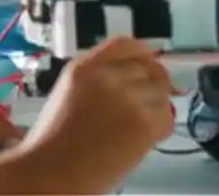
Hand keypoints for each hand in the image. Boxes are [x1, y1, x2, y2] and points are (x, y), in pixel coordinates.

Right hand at [17, 37, 173, 190]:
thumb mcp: (68, 93)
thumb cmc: (52, 141)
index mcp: (84, 66)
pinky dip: (160, 128)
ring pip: (162, 92)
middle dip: (154, 83)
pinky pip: (167, 117)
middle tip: (151, 101)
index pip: (127, 44)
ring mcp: (129, 98)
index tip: (147, 67)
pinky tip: (143, 139)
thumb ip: (97, 79)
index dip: (142, 56)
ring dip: (158, 107)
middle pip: (150, 67)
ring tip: (141, 125)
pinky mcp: (144, 123)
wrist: (51, 173)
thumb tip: (129, 78)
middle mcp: (108, 76)